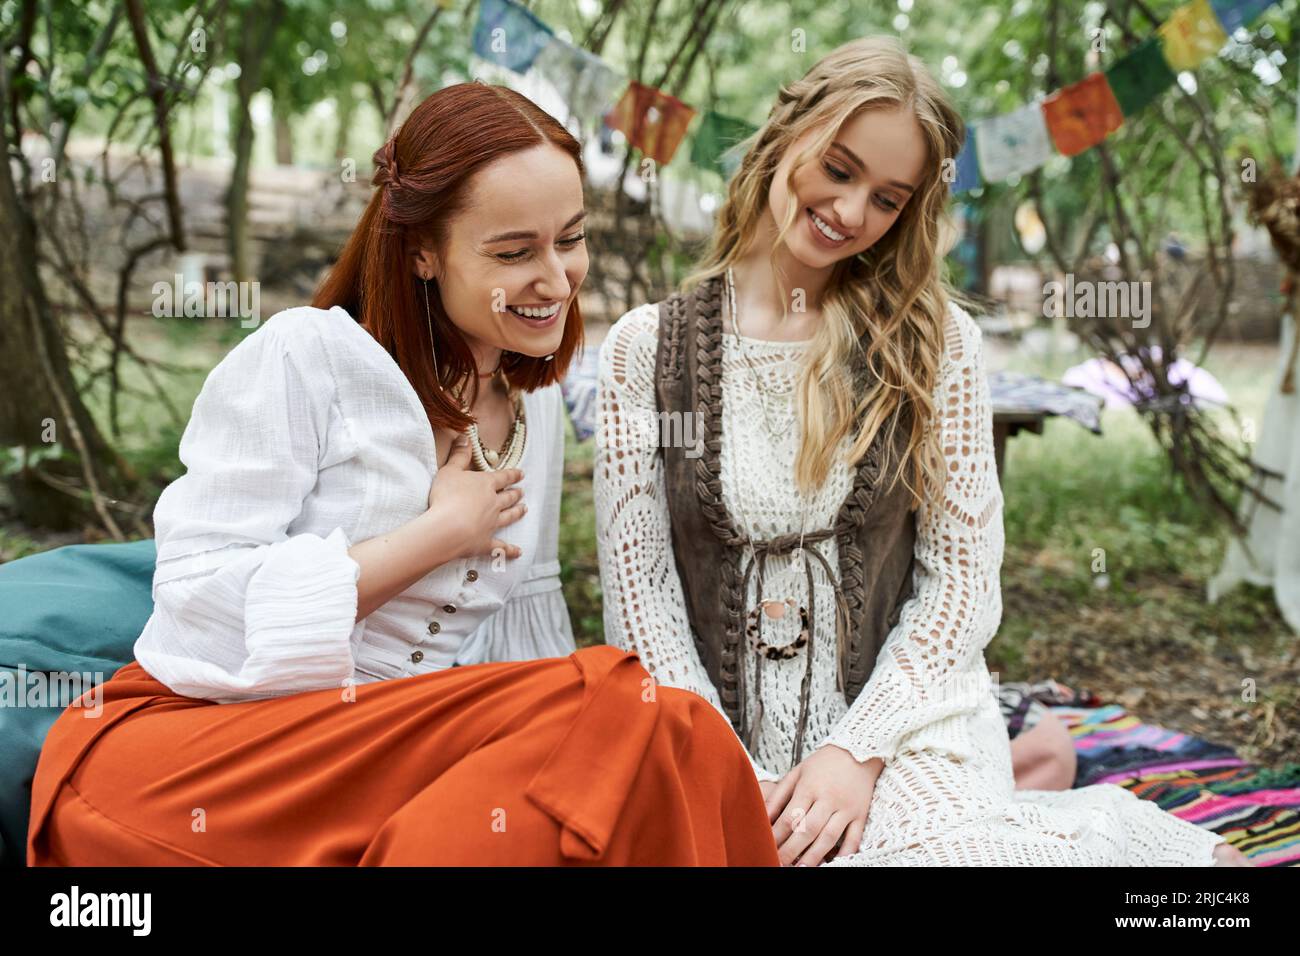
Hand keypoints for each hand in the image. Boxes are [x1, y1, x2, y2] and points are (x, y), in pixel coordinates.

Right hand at [427, 433, 525, 561]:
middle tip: (522, 492)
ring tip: (525, 510)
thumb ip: (459, 454)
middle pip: (508, 497)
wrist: (447, 527)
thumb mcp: (449, 470)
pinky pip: (501, 547)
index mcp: (485, 485)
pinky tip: (519, 552)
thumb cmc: (446, 496)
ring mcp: (492, 524)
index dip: (512, 475)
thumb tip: (465, 436)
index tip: (521, 474)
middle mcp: (493, 503)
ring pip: (509, 517)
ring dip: (517, 513)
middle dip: (515, 494)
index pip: (503, 478)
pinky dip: (511, 550)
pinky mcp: (486, 542)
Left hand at [766, 745, 881, 866]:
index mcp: (809, 786)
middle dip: (791, 850)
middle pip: (807, 830)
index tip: (766, 847)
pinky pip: (854, 838)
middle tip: (779, 864)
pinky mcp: (861, 814)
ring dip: (814, 856)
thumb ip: (779, 794)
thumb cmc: (824, 763)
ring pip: (829, 837)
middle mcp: (828, 798)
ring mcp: (846, 808)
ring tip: (801, 869)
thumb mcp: (797, 772)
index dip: (776, 835)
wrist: (860, 750)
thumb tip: (762, 815)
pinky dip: (846, 853)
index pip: (789, 817)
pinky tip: (834, 863)